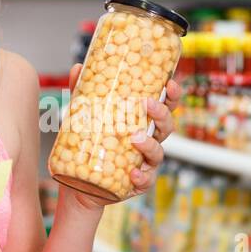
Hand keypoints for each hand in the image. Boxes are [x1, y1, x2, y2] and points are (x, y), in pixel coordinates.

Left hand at [61, 61, 182, 210]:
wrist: (80, 182)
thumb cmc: (90, 145)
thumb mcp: (84, 116)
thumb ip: (84, 93)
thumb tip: (78, 68)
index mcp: (143, 122)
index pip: (165, 106)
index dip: (172, 95)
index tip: (170, 83)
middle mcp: (149, 141)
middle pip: (167, 126)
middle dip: (162, 114)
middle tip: (148, 105)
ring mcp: (145, 163)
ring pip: (158, 152)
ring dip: (150, 144)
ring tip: (136, 138)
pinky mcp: (138, 183)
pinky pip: (146, 180)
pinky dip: (141, 177)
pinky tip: (133, 173)